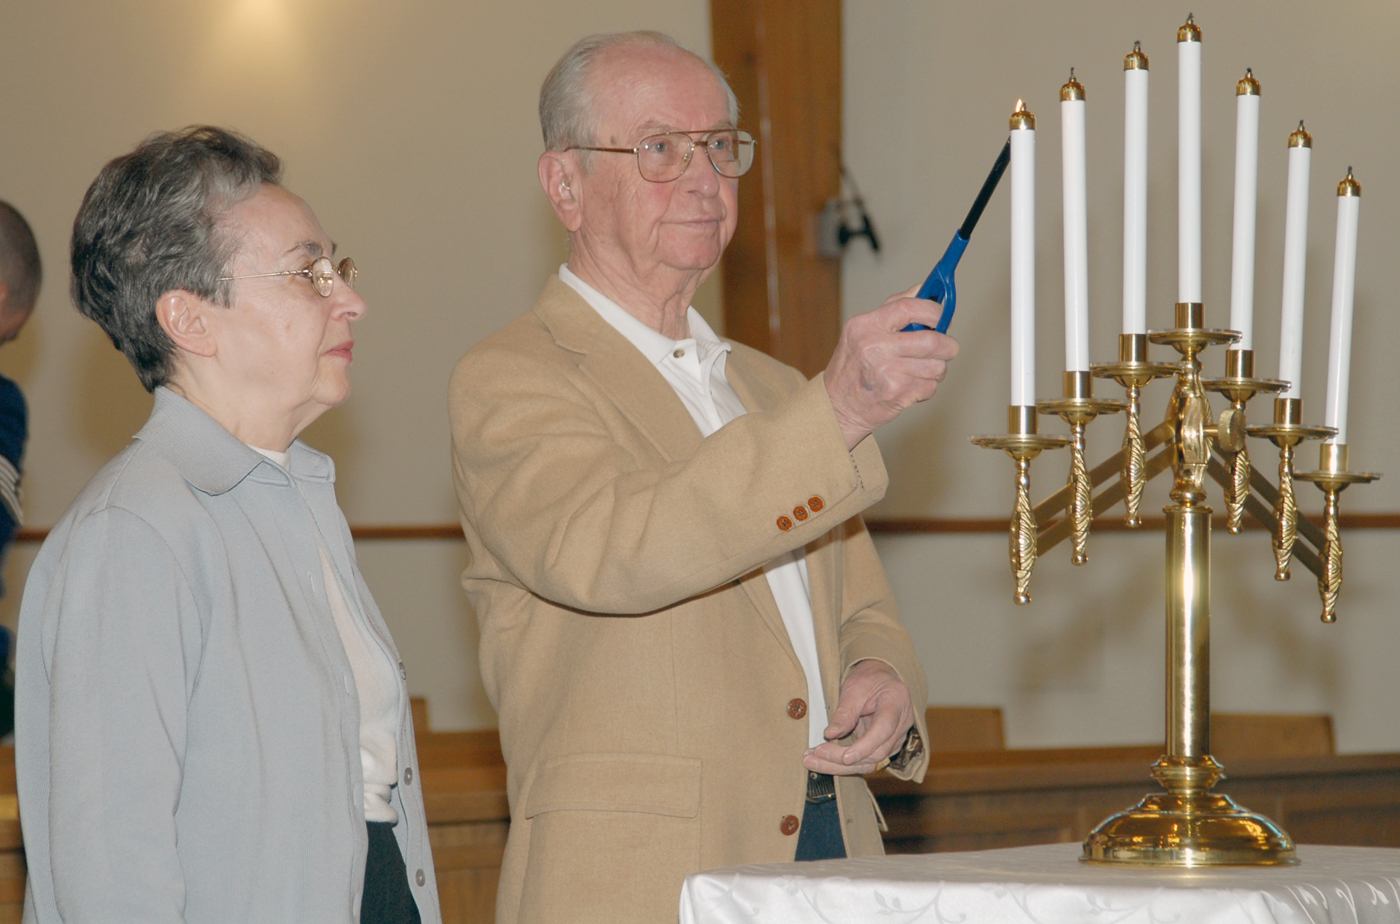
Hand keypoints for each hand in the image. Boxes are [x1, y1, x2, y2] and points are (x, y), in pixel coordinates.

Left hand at [802, 659, 914, 775]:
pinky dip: (844, 764)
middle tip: (813, 755)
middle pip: (876, 752)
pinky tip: (823, 760)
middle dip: (843, 759)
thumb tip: (830, 734)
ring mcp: (896, 738)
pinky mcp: (886, 747)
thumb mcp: (854, 688)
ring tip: (811, 760)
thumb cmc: (869, 680)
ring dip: (840, 766)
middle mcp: (901, 724)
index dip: (865, 747)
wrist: (880, 680)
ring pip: (871, 762)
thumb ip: (845, 712)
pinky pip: (866, 762)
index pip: (883, 730)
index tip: (844, 757)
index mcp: (896, 702)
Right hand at [824, 289, 959, 449]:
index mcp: (865, 325)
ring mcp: (885, 371)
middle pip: (931, 341)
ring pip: (936, 366)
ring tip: (923, 370)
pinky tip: (911, 386)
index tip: (941, 316)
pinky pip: (930, 386)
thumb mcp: (863, 331)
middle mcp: (873, 346)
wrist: (837, 407)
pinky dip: (927, 388)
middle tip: (948, 348)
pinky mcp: (896, 392)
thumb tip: (925, 289)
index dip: (933, 311)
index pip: (908, 307)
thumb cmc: (853, 368)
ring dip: (937, 369)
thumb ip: (895, 308)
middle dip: (948, 346)